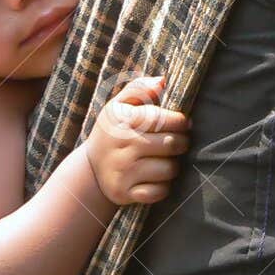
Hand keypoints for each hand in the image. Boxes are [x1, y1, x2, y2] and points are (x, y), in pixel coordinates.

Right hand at [84, 75, 191, 206]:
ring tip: (166, 160)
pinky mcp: (124, 193)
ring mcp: (122, 170)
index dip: (181, 121)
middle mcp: (121, 144)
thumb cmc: (114, 131)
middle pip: (171, 144)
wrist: (90, 169)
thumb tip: (162, 81)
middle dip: (181, 143)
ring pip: (169, 169)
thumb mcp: (119, 105)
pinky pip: (159, 192)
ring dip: (173, 166)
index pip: (163, 118)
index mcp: (122, 119)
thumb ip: (139, 88)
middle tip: (178, 142)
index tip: (183, 123)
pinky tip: (156, 178)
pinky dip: (163, 187)